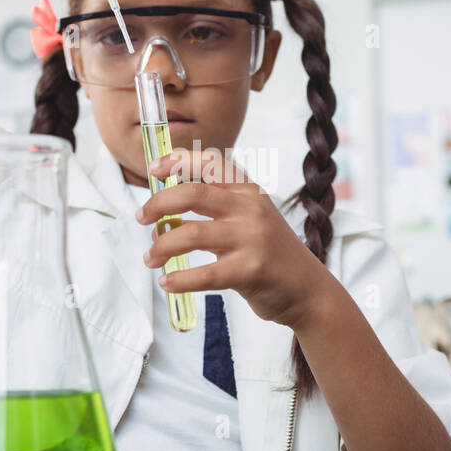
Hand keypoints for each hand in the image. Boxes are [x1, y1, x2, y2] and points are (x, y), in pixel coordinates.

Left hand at [134, 147, 331, 329]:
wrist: (308, 290)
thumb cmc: (270, 254)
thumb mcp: (251, 219)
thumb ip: (218, 207)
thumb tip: (165, 208)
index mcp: (249, 191)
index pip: (211, 162)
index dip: (178, 161)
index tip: (154, 169)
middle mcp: (252, 209)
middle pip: (193, 193)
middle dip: (159, 203)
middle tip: (141, 218)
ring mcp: (252, 239)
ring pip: (192, 234)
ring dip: (162, 246)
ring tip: (150, 258)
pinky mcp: (250, 270)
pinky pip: (204, 274)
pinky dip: (179, 279)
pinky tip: (167, 283)